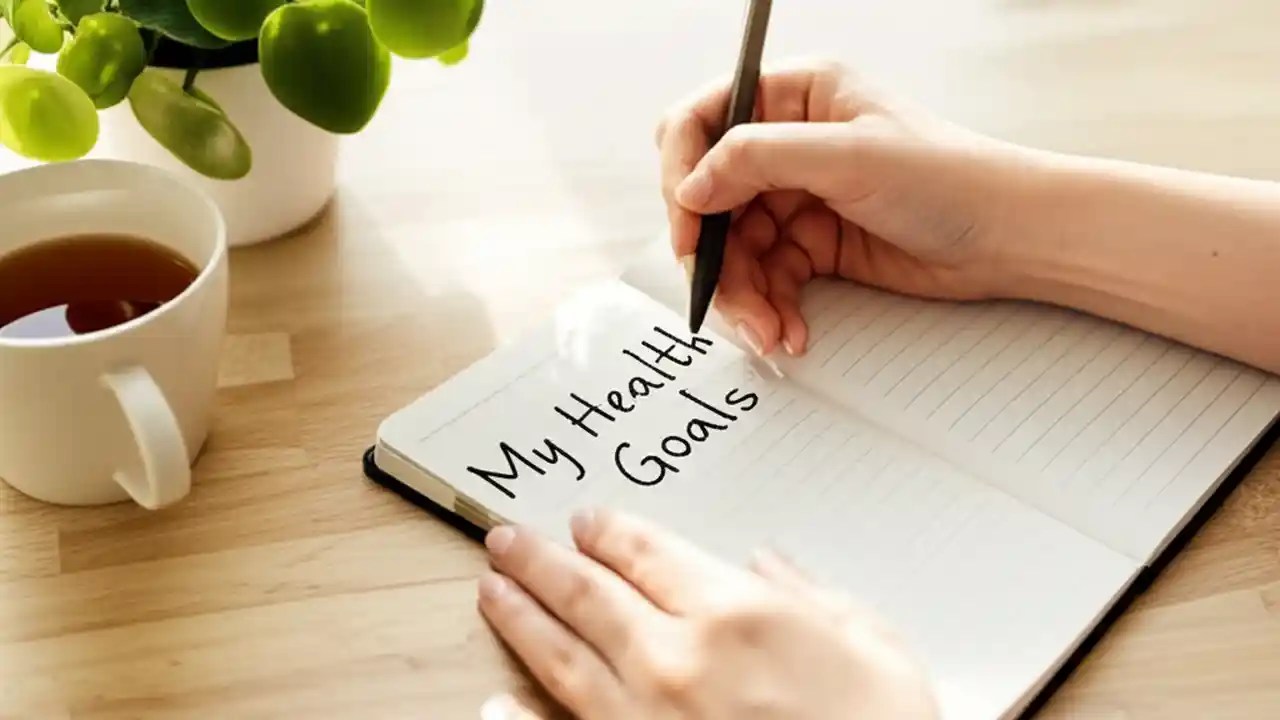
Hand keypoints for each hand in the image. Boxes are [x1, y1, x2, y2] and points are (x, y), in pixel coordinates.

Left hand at [475, 508, 938, 719]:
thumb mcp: (876, 648)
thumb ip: (815, 596)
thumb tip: (771, 564)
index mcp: (737, 613)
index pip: (647, 551)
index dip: (609, 530)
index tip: (587, 522)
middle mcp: (677, 659)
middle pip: (588, 591)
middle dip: (543, 559)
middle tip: (510, 539)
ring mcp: (644, 719)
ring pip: (561, 654)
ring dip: (519, 615)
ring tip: (492, 588)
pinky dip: (521, 718)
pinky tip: (494, 704)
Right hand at [658, 58, 1031, 356]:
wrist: (1009, 237)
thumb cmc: (950, 176)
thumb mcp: (848, 156)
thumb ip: (758, 159)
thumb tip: (690, 186)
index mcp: (793, 95)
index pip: (702, 122)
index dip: (685, 174)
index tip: (689, 224)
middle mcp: (788, 142)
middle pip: (711, 198)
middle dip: (713, 253)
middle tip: (719, 293)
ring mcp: (798, 196)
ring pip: (735, 248)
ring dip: (744, 295)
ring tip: (768, 328)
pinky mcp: (813, 244)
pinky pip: (768, 278)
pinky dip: (771, 307)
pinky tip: (789, 330)